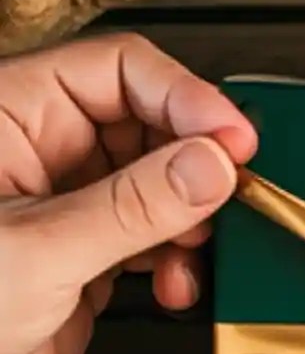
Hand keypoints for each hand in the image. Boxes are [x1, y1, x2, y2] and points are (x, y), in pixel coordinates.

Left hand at [0, 34, 256, 353]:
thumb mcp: (40, 253)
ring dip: (194, 216)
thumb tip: (211, 163)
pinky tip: (175, 283)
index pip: (118, 70)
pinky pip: (157, 235)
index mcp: (10, 117)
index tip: (232, 138)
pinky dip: (180, 259)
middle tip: (230, 192)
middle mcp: (42, 151)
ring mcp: (68, 203)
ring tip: (196, 244)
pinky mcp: (88, 253)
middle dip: (197, 161)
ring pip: (164, 179)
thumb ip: (135, 205)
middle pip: (152, 121)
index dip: (184, 95)